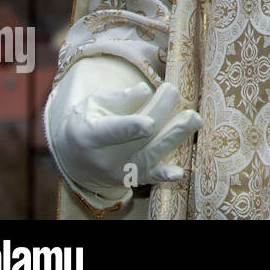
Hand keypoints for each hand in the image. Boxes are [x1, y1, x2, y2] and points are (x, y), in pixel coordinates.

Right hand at [46, 57, 200, 204]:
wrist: (75, 158)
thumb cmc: (88, 121)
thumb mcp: (94, 104)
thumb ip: (118, 98)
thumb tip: (144, 91)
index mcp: (90, 136)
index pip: (112, 131)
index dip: (130, 128)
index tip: (150, 123)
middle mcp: (106, 158)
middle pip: (139, 137)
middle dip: (159, 113)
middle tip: (172, 91)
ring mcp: (122, 170)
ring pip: (151, 154)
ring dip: (175, 135)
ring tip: (193, 118)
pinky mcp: (134, 178)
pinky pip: (152, 176)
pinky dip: (165, 175)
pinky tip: (179, 173)